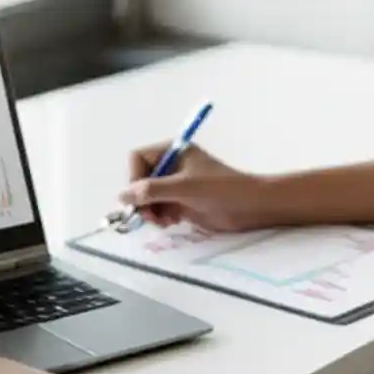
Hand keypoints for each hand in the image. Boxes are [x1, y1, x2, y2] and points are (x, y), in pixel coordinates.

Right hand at [119, 144, 272, 231]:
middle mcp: (172, 166)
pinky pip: (159, 209)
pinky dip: (160, 217)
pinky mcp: (182, 202)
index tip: (141, 196)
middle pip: (140, 180)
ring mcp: (176, 185)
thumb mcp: (184, 187)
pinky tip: (171, 222)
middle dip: (141, 198)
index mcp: (173, 151)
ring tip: (161, 222)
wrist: (251, 206)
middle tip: (149, 216)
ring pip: (148, 197)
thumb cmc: (221, 189)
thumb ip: (152, 190)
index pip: (138, 158)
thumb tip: (122, 196)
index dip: (135, 177)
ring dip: (150, 211)